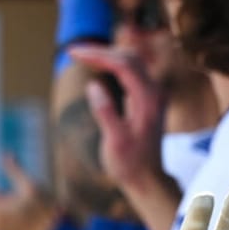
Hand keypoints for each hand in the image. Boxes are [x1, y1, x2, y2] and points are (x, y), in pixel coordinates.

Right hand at [66, 45, 166, 193]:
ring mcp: (154, 94)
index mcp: (148, 100)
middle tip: (73, 51)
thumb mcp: (115, 142)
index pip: (123, 64)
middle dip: (101, 50)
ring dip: (107, 54)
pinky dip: (113, 63)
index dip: (98, 54)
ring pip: (132, 61)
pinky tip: (98, 66)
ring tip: (82, 55)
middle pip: (129, 57)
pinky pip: (133, 71)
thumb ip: (106, 113)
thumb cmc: (129, 164)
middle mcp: (155, 92)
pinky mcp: (149, 98)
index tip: (73, 53)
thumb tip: (92, 86)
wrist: (147, 179)